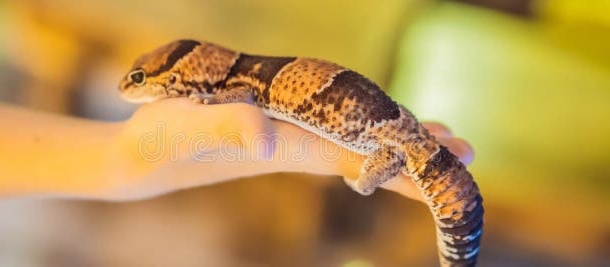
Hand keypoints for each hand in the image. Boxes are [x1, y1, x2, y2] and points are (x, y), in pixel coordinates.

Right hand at [104, 98, 474, 201]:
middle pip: (371, 153)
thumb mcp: (190, 128)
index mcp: (290, 144)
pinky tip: (368, 130)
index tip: (451, 164)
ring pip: (355, 143)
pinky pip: (331, 133)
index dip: (407, 159)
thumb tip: (269, 143)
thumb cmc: (162, 139)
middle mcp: (298, 146)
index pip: (365, 154)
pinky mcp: (276, 132)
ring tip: (434, 141)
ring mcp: (289, 140)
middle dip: (417, 155)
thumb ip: (227, 129)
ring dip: (394, 142)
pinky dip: (360, 131)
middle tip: (466, 153)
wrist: (142, 158)